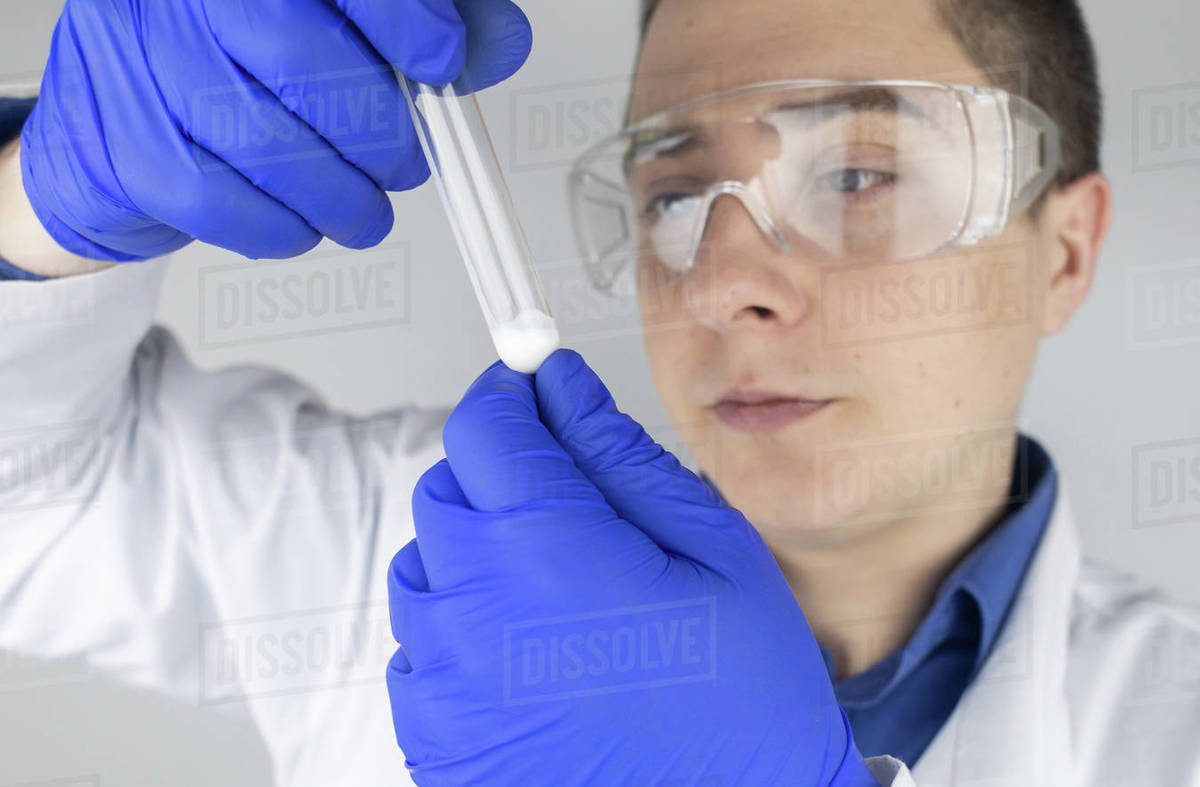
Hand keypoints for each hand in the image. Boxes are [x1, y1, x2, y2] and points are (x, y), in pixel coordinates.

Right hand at [20, 0, 530, 260]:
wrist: (116, 128)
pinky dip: (286, 228)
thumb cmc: (235, 69)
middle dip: (381, 133)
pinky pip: (227, 204)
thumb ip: (413, 28)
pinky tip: (305, 223)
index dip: (402, 19)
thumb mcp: (332, 28)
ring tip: (365, 209)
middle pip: (304, 63)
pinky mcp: (128, 148)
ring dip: (344, 198)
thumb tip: (501, 44)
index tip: (444, 63)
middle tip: (406, 166)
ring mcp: (140, 65)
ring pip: (270, 145)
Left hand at [386, 350, 878, 785]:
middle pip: (447, 488)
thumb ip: (622, 457)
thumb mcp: (714, 554)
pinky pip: (421, 643)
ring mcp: (445, 682)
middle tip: (570, 506)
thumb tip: (565, 390)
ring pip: (427, 565)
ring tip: (560, 594)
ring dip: (479, 552)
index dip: (512, 392)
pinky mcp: (434, 736)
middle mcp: (474, 612)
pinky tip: (535, 655)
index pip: (486, 424)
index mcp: (548, 550)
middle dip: (500, 473)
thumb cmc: (742, 709)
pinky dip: (464, 628)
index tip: (534, 387)